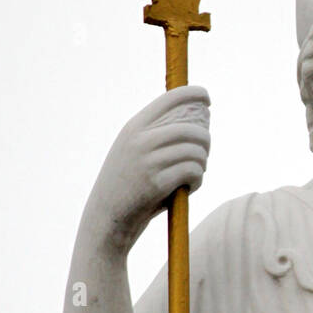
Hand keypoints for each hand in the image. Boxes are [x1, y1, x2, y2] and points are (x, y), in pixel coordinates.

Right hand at [87, 85, 210, 254]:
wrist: (106, 218)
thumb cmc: (128, 185)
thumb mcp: (134, 151)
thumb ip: (156, 135)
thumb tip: (195, 122)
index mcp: (134, 127)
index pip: (171, 98)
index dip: (194, 94)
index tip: (206, 98)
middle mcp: (140, 139)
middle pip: (192, 129)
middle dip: (205, 141)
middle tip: (203, 154)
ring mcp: (148, 161)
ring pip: (196, 151)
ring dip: (201, 164)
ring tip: (194, 174)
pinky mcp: (157, 183)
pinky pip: (193, 172)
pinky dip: (197, 180)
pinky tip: (189, 186)